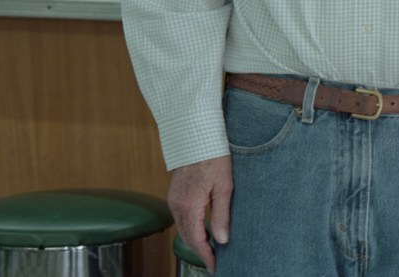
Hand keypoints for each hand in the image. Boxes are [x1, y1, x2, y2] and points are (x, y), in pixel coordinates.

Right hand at [167, 155, 232, 274]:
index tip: (215, 266)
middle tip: (214, 260)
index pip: (196, 239)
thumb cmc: (214, 156)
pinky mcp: (174, 192)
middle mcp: (177, 205)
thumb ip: (221, 215)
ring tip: (210, 248)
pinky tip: (201, 228)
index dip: (205, 255)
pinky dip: (189, 226)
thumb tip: (222, 240)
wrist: (198, 134)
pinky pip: (180, 216)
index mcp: (189, 205)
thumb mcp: (224, 187)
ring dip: (194, 239)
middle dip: (199, 250)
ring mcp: (173, 198)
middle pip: (187, 236)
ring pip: (182, 227)